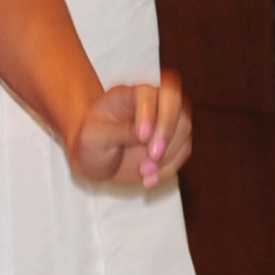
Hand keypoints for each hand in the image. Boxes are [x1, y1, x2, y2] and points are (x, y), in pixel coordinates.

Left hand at [68, 70, 191, 188]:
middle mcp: (150, 103)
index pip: (147, 94)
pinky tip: (149, 180)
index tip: (141, 137)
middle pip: (175, 103)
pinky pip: (183, 151)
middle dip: (168, 131)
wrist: (96, 160)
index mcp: (127, 95)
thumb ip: (119, 132)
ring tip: (144, 172)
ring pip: (184, 127)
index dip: (149, 113)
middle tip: (153, 156)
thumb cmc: (90, 143)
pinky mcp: (172, 141)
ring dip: (168, 154)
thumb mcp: (94, 138)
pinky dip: (169, 168)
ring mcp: (164, 120)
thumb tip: (145, 135)